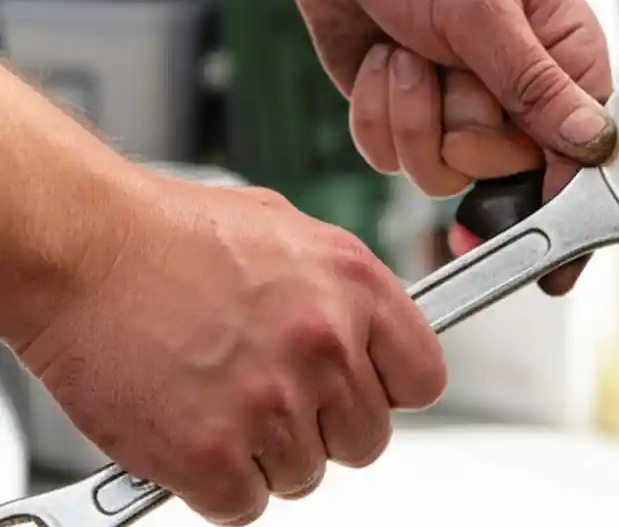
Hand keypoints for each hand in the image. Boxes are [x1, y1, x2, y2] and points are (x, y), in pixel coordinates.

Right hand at [14, 171, 443, 524]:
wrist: (83, 246)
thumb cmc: (172, 232)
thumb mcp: (289, 232)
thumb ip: (342, 291)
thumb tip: (372, 335)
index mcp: (355, 287)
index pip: (423, 378)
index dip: (388, 389)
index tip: (363, 389)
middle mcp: (325, 346)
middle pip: (367, 438)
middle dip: (324, 427)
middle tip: (273, 396)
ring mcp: (270, 404)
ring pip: (304, 475)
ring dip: (265, 454)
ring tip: (218, 398)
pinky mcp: (209, 454)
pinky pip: (243, 504)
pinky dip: (216, 484)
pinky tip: (192, 430)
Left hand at [283, 0, 615, 293]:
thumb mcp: (483, 7)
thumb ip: (536, 83)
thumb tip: (595, 142)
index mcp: (565, 57)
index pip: (586, 150)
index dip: (568, 197)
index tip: (557, 259)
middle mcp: (520, 94)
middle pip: (503, 173)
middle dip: (462, 126)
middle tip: (447, 67)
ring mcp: (464, 113)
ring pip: (442, 174)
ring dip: (410, 113)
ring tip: (409, 53)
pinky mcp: (412, 123)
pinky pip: (393, 161)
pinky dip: (376, 114)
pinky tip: (383, 62)